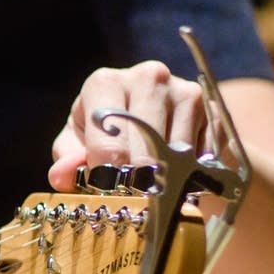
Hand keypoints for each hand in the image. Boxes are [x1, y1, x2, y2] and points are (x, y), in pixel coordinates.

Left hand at [47, 60, 210, 190]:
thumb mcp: (79, 141)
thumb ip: (68, 160)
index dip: (107, 177)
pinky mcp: (211, 108)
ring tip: (154, 185)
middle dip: (137, 181)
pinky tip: (177, 171)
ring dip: (166, 179)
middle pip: (145, 148)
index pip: (108, 142)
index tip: (108, 191)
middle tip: (132, 197)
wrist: (155, 114)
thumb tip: (61, 176)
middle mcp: (148, 77)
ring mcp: (184, 91)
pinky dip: (190, 173)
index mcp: (105, 82)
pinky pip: (202, 155)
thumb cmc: (107, 130)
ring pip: (177, 155)